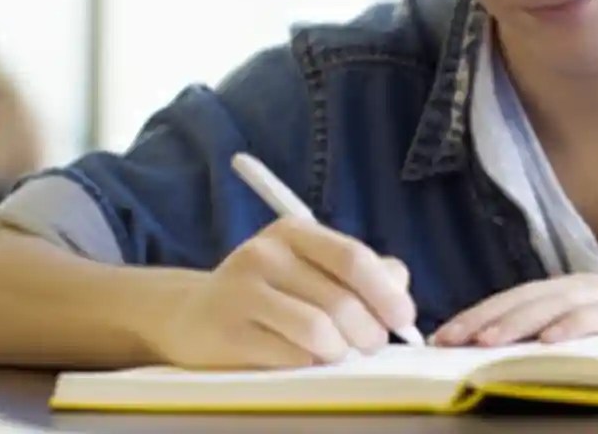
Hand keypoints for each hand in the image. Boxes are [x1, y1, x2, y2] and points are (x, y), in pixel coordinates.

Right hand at [148, 218, 414, 368]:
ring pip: (318, 332)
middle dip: (369, 333)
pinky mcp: (226, 331)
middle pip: (341, 301)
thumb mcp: (314, 269)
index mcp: (294, 232)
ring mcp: (240, 291)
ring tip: (336, 354)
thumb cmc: (273, 294)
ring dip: (340, 352)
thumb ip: (365, 273)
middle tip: (370, 346)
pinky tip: (303, 359)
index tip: (403, 319)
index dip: (387, 294)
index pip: (354, 259)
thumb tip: (401, 291)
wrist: (194, 316)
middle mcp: (264, 253)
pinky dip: (309, 364)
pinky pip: (289, 356)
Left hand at [431, 274, 597, 346]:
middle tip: (448, 338)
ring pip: (558, 303)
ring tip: (485, 343)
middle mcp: (595, 287)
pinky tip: (548, 342)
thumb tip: (523, 358)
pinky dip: (575, 326)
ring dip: (518, 321)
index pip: (522, 298)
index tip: (445, 334)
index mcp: (583, 292)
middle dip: (486, 316)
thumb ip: (573, 338)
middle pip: (530, 296)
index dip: (483, 313)